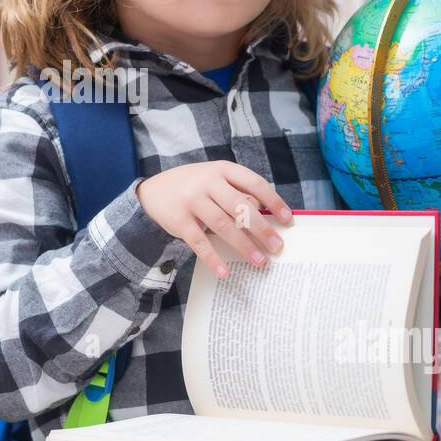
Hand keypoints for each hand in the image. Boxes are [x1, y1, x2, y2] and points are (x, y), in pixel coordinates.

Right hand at [136, 161, 292, 278]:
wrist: (152, 191)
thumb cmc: (194, 187)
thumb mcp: (215, 181)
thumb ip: (237, 194)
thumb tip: (266, 220)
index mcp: (222, 169)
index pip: (254, 183)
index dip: (273, 201)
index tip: (287, 220)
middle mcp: (207, 182)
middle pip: (241, 206)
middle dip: (262, 229)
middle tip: (278, 247)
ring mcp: (191, 200)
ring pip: (223, 225)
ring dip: (243, 245)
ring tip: (259, 261)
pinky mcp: (178, 220)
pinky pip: (199, 242)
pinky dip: (213, 258)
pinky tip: (224, 271)